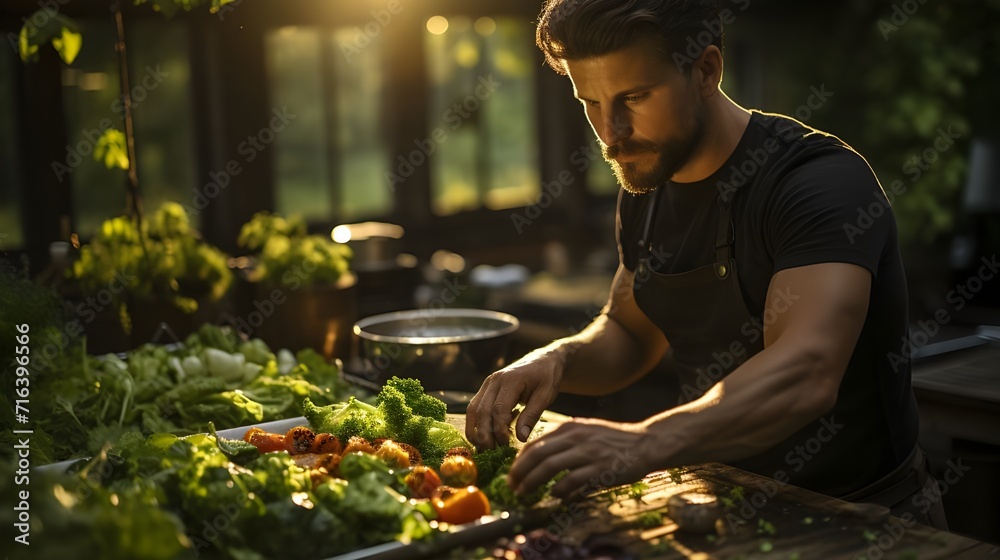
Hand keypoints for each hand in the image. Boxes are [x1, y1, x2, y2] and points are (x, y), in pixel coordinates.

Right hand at [465, 349, 562, 448]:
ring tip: (483, 449)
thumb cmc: (546, 378)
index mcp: (510, 380)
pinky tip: (482, 438)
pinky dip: (475, 424)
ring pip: (473, 410)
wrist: (542, 361)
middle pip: (482, 411)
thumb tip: (520, 438)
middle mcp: (494, 381)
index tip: (507, 445)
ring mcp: (487, 384)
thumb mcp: (545, 395)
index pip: (498, 408)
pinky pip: (474, 408)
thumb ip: (532, 415)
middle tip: (492, 452)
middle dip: (484, 434)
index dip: (499, 429)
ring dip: (475, 431)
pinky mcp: (485, 390)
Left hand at [506, 418, 652, 498]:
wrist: (645, 443)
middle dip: (519, 472)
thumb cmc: (612, 441)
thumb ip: (564, 441)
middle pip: (537, 454)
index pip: (535, 443)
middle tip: (512, 485)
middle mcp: (575, 438)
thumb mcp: (585, 432)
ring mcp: (587, 452)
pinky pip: (571, 480)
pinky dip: (559, 489)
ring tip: (524, 492)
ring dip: (532, 481)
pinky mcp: (599, 468)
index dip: (519, 460)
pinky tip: (554, 495)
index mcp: (569, 429)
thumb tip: (538, 457)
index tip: (513, 473)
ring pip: (549, 466)